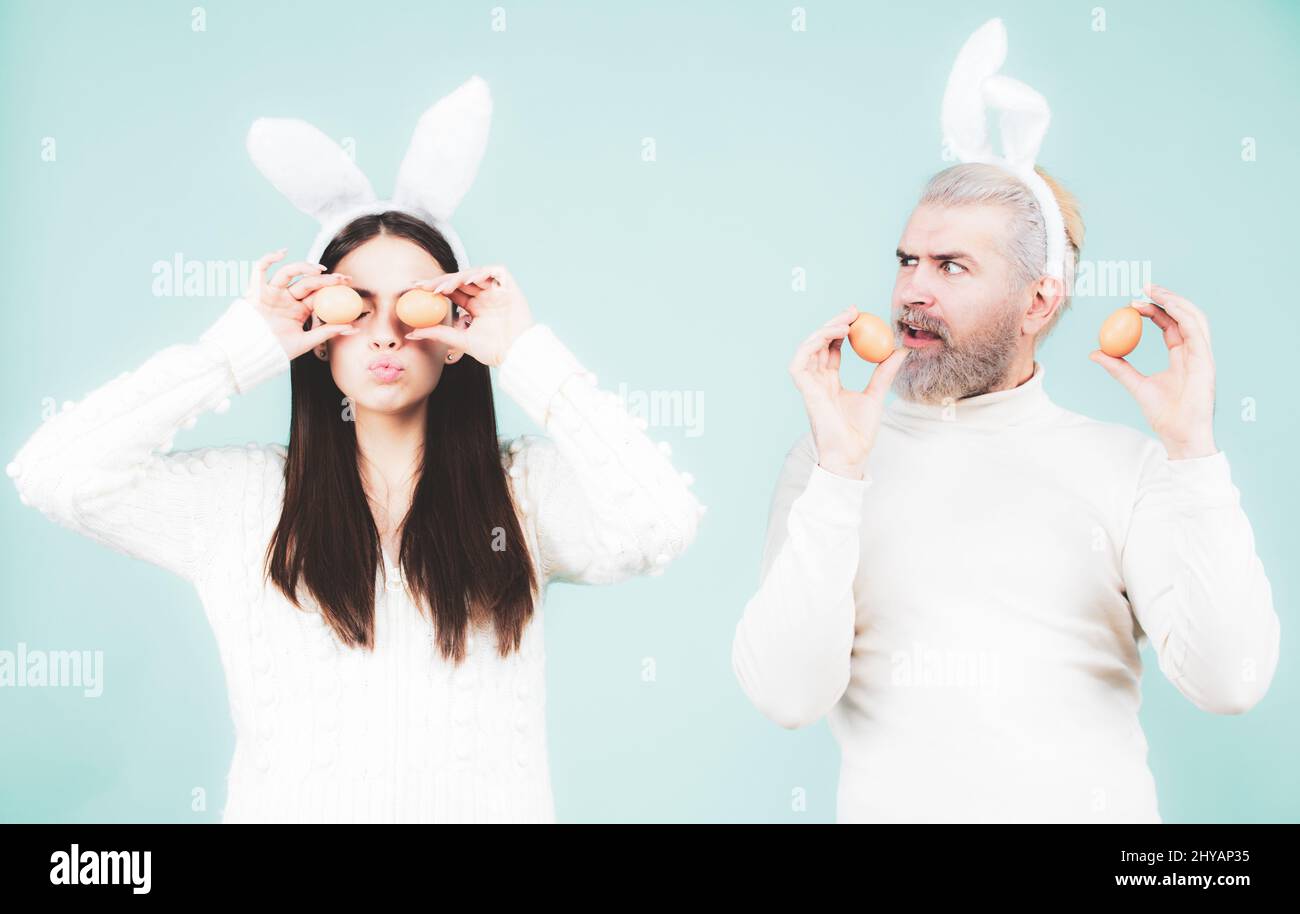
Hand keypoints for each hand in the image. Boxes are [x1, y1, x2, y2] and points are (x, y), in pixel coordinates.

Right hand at [242, 248, 358, 360]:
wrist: (252, 356)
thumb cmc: (276, 351)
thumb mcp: (305, 342)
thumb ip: (326, 333)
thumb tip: (352, 327)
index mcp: (300, 310)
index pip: (319, 294)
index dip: (333, 287)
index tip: (349, 283)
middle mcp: (287, 299)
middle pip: (308, 282)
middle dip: (325, 278)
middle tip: (341, 278)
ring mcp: (272, 294)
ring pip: (288, 274)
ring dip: (304, 268)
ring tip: (319, 270)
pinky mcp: (257, 291)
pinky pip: (260, 270)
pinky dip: (268, 259)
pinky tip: (282, 253)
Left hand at [403, 264, 534, 366]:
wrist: (517, 355)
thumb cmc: (494, 351)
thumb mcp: (461, 340)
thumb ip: (439, 333)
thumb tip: (411, 334)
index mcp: (475, 307)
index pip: (452, 292)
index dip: (434, 288)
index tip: (415, 289)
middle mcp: (485, 296)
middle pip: (460, 281)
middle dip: (441, 281)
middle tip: (423, 285)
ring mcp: (497, 290)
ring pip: (474, 274)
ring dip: (457, 278)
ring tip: (443, 288)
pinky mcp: (509, 286)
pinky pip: (495, 272)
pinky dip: (482, 272)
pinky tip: (470, 280)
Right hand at [789, 306, 909, 478]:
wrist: (852, 454)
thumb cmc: (860, 432)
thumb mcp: (877, 394)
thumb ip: (884, 372)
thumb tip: (900, 350)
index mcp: (831, 382)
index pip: (832, 349)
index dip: (842, 330)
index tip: (859, 316)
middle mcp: (818, 381)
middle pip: (820, 344)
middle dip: (834, 324)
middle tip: (853, 311)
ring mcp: (810, 386)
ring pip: (807, 348)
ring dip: (824, 330)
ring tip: (845, 322)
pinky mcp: (805, 390)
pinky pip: (799, 362)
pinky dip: (811, 345)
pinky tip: (832, 336)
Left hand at [1089, 283, 1216, 459]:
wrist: (1179, 434)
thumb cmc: (1163, 414)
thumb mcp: (1135, 384)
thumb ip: (1118, 367)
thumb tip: (1094, 353)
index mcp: (1182, 355)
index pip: (1170, 324)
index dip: (1155, 309)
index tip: (1132, 302)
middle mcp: (1194, 351)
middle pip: (1184, 315)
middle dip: (1167, 297)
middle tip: (1144, 286)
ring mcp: (1202, 355)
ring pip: (1194, 317)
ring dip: (1175, 301)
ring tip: (1153, 291)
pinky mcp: (1206, 360)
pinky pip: (1195, 330)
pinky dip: (1182, 315)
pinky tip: (1165, 306)